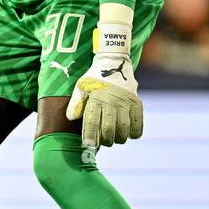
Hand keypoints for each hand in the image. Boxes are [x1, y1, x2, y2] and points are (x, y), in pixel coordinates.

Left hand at [66, 21, 141, 146]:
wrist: (113, 63)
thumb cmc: (93, 79)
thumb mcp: (81, 88)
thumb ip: (76, 103)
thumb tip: (71, 118)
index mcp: (95, 98)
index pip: (92, 121)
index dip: (90, 135)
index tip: (89, 145)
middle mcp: (111, 101)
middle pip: (109, 128)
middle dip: (105, 140)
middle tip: (104, 143)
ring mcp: (125, 102)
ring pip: (124, 129)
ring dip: (120, 138)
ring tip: (115, 139)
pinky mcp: (137, 103)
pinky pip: (138, 124)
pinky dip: (135, 133)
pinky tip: (130, 135)